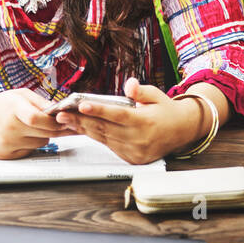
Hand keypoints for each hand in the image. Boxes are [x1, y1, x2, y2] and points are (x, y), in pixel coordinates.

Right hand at [0, 88, 77, 159]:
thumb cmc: (1, 105)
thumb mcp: (21, 95)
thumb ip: (42, 102)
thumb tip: (61, 110)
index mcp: (14, 109)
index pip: (38, 118)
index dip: (55, 120)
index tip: (64, 119)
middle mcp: (9, 128)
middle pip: (44, 133)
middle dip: (57, 129)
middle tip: (63, 124)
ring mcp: (7, 143)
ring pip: (40, 143)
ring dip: (43, 136)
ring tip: (34, 128)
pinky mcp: (6, 155)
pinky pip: (30, 151)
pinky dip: (32, 144)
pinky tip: (24, 136)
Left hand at [54, 78, 201, 164]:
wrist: (182, 131)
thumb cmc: (166, 110)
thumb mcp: (157, 95)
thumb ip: (141, 91)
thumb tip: (129, 84)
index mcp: (146, 122)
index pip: (117, 115)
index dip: (98, 110)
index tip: (81, 105)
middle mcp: (139, 139)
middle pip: (105, 128)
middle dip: (81, 120)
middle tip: (61, 113)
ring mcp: (134, 151)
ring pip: (103, 138)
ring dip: (83, 129)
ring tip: (66, 120)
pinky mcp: (131, 158)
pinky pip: (109, 146)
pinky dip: (95, 137)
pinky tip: (83, 129)